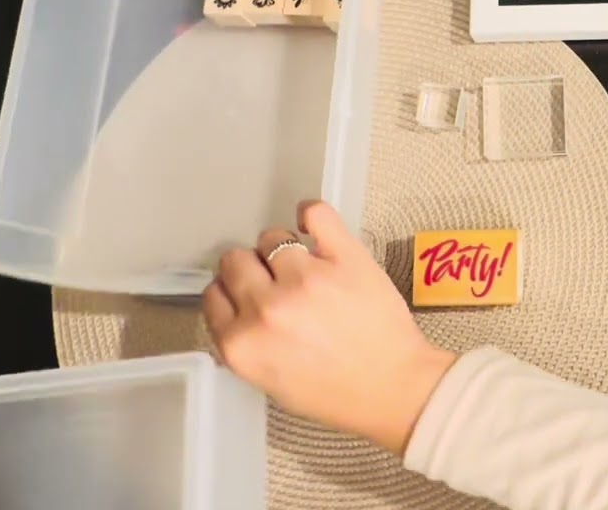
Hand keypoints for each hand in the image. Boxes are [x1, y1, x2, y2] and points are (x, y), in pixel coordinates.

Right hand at [202, 200, 456, 454]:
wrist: (393, 388)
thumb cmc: (335, 393)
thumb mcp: (269, 381)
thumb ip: (245, 343)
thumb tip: (239, 306)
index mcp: (242, 345)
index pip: (214, 295)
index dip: (232, 292)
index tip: (247, 293)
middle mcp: (265, 308)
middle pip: (235, 261)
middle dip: (252, 269)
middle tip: (276, 280)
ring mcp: (306, 279)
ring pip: (272, 238)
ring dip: (282, 249)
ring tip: (303, 265)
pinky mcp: (344, 258)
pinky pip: (316, 214)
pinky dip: (311, 214)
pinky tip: (312, 225)